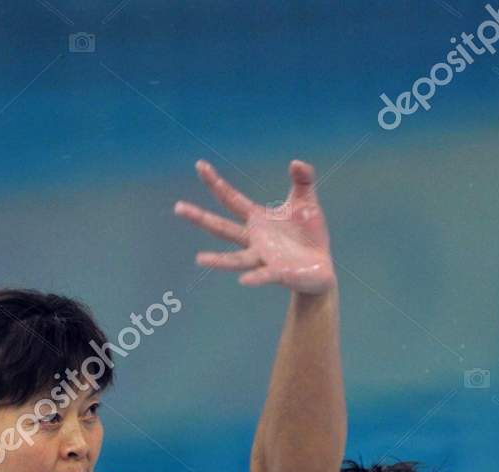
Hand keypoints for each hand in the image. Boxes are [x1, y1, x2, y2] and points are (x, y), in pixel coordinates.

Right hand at [174, 158, 335, 292]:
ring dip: (219, 260)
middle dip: (201, 218)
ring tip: (200, 259)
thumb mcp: (307, 202)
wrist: (320, 268)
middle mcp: (254, 240)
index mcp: (257, 220)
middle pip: (223, 228)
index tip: (200, 166)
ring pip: (237, 259)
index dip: (216, 183)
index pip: (231, 199)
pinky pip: (264, 275)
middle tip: (177, 207)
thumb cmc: (310, 235)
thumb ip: (303, 180)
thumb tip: (296, 162)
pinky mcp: (279, 273)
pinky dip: (255, 278)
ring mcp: (264, 258)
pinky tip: (243, 281)